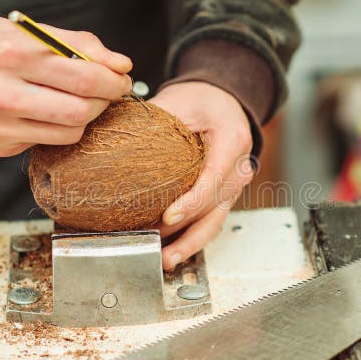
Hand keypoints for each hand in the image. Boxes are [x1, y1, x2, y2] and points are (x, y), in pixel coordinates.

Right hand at [0, 14, 131, 155]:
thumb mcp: (21, 29)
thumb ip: (75, 43)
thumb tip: (121, 64)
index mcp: (12, 52)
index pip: (85, 77)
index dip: (114, 81)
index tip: (122, 77)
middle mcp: (3, 92)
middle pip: (82, 109)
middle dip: (105, 100)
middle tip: (108, 91)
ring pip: (69, 131)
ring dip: (85, 116)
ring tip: (79, 100)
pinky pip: (46, 141)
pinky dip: (56, 127)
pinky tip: (45, 112)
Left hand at [149, 82, 254, 269]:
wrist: (223, 102)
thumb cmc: (203, 100)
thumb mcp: (181, 100)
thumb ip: (160, 122)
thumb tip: (121, 141)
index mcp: (233, 141)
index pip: (213, 178)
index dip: (191, 202)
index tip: (168, 216)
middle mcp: (239, 169)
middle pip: (214, 208)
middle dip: (186, 232)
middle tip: (156, 245)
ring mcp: (234, 186)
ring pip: (215, 222)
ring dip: (190, 244)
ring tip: (165, 259)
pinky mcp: (223, 196)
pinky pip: (209, 221)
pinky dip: (191, 237)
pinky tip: (171, 251)